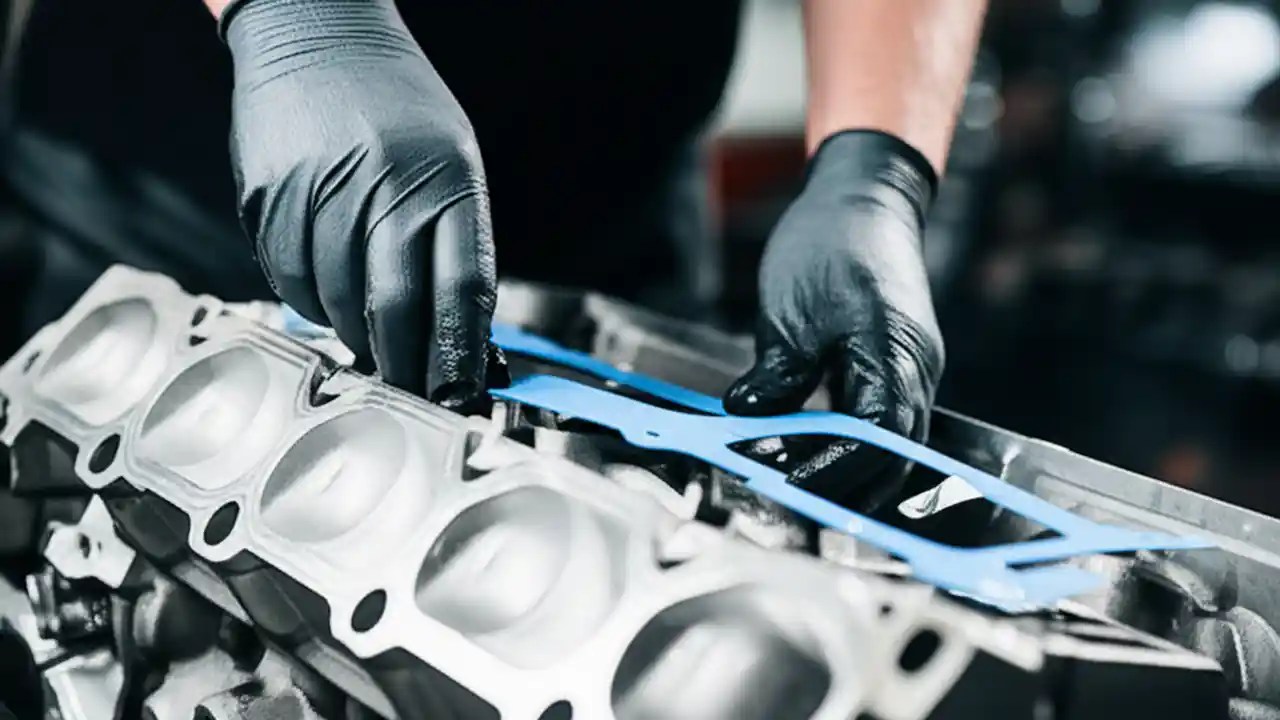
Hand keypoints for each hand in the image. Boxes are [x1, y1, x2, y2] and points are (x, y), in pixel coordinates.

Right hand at [222, 0, 495, 410]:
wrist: (316, 32)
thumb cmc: (398, 108)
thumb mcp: (454, 161)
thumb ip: (456, 243)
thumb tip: (460, 337)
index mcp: (447, 180)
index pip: (460, 291)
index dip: (459, 356)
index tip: (458, 397)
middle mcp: (384, 186)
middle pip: (392, 310)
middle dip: (404, 368)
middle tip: (410, 394)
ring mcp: (319, 191)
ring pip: (335, 305)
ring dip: (356, 336)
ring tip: (369, 336)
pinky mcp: (267, 196)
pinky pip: (288, 282)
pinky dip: (311, 303)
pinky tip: (326, 292)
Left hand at [724, 131, 944, 510]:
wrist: (864, 197)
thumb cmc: (833, 242)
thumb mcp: (790, 308)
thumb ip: (778, 373)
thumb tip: (748, 417)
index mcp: (894, 355)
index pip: (877, 439)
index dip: (837, 470)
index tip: (791, 487)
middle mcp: (916, 371)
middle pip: (895, 455)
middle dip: (848, 487)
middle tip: (793, 504)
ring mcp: (913, 371)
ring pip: (893, 444)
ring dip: (851, 471)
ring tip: (797, 487)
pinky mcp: (898, 368)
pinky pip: (883, 422)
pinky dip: (852, 445)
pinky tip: (812, 452)